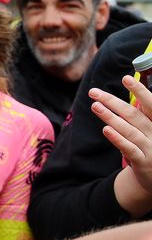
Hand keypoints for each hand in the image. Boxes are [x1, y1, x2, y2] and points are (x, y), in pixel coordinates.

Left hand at [93, 76, 151, 191]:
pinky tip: (106, 129)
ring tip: (95, 106)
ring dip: (111, 117)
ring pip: (130, 130)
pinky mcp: (143, 162)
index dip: (140, 91)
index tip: (127, 78)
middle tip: (94, 92)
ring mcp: (151, 148)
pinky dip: (118, 139)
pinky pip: (129, 149)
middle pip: (133, 115)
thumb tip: (135, 90)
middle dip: (113, 102)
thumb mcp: (150, 128)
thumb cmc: (150, 145)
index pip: (151, 104)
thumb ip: (143, 113)